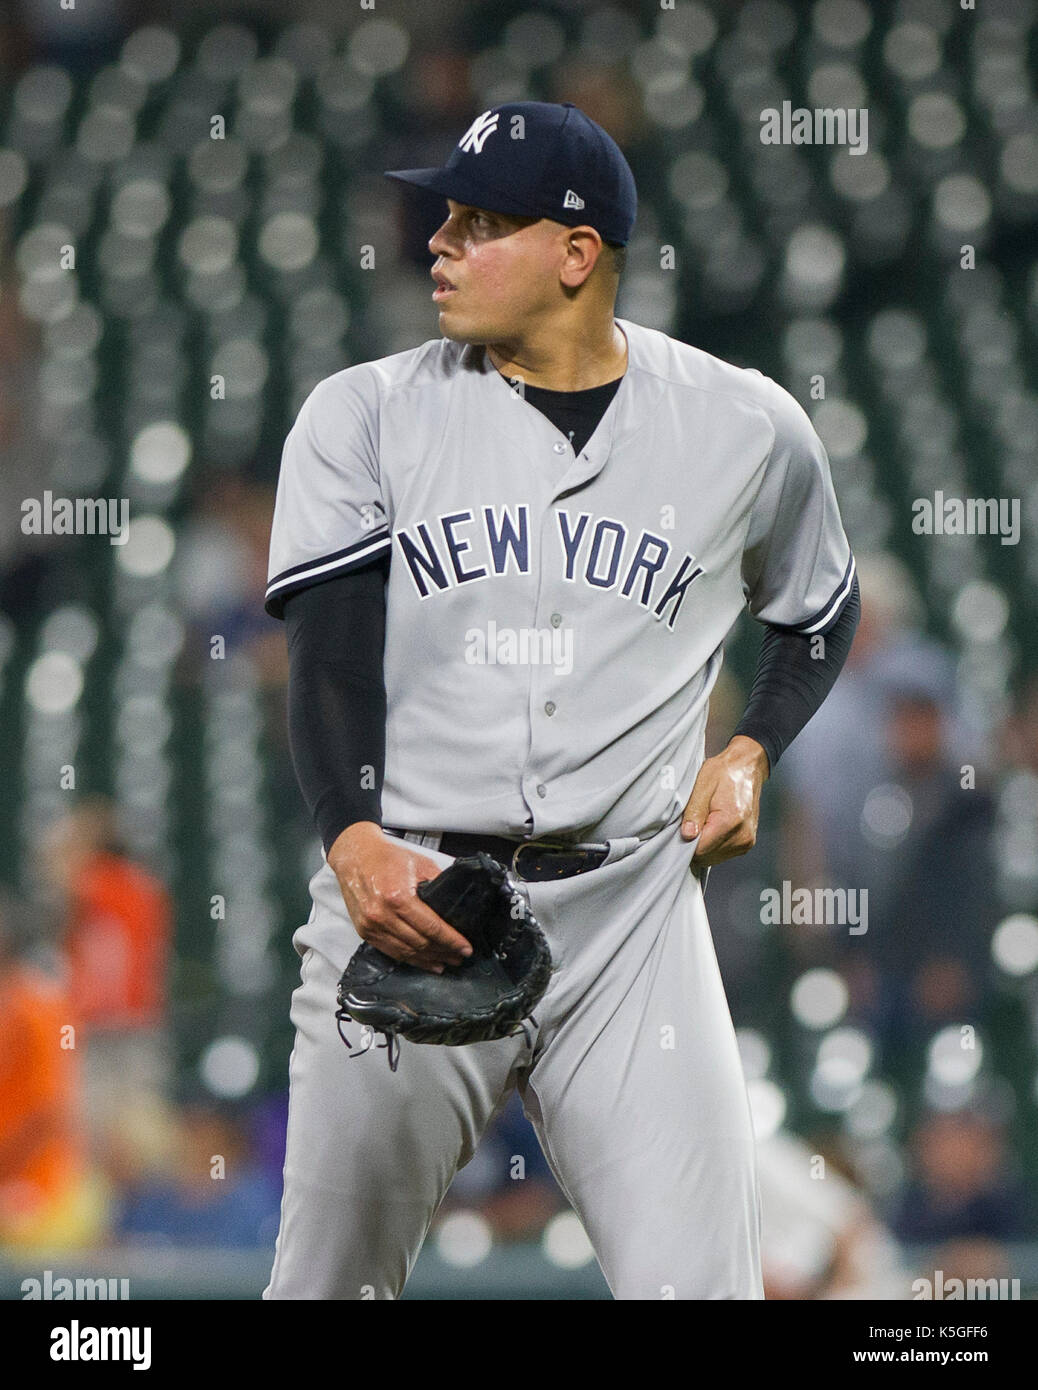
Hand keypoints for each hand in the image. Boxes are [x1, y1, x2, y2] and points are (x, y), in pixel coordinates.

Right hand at [327, 822, 473, 973]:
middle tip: (459, 957)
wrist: (355, 856)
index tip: (465, 948)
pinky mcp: (365, 931)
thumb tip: (458, 905)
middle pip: (420, 943)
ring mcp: (371, 925)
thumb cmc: (386, 857)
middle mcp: (382, 914)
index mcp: (398, 897)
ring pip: (406, 952)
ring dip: (428, 960)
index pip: (431, 927)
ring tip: (445, 962)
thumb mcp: (421, 864)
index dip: (451, 941)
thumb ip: (439, 884)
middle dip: (443, 952)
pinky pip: (391, 951)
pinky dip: (409, 959)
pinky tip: (423, 961)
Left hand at [680, 736, 769, 867]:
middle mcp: (742, 836)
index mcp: (731, 822)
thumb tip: (687, 835)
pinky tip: (710, 828)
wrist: (746, 768)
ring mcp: (746, 842)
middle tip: (689, 824)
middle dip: (693, 844)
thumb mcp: (702, 785)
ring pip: (712, 858)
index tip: (679, 829)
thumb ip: (694, 812)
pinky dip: (712, 845)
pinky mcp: (746, 844)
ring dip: (703, 845)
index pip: (699, 850)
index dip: (684, 842)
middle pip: (706, 857)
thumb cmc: (723, 773)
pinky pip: (721, 854)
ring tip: (702, 823)